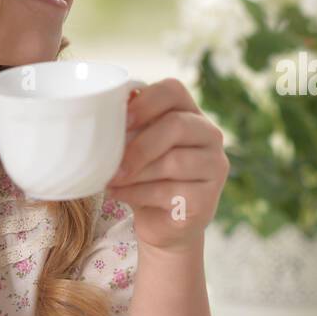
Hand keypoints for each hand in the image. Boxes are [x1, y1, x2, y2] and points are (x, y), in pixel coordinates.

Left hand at [105, 79, 228, 255]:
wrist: (162, 224)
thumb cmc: (145, 176)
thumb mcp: (136, 146)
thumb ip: (130, 127)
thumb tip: (102, 111)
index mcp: (191, 114)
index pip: (174, 90)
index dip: (146, 101)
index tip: (120, 120)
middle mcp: (210, 136)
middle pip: (177, 125)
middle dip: (139, 144)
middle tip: (112, 162)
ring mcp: (214, 167)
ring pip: (173, 161)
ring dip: (135, 172)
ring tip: (112, 179)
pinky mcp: (208, 199)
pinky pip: (170, 191)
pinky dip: (138, 193)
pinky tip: (120, 194)